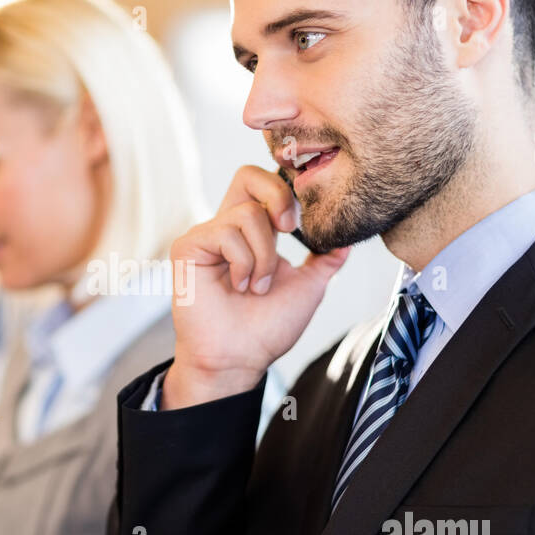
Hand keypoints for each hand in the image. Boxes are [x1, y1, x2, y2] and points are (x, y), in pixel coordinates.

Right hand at [164, 164, 350, 407]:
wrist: (239, 359)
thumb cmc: (267, 329)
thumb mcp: (308, 286)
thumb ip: (326, 259)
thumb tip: (347, 239)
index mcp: (254, 233)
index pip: (266, 185)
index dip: (288, 191)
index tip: (303, 226)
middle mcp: (229, 228)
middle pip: (248, 174)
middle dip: (278, 195)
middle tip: (290, 228)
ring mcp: (207, 236)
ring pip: (247, 213)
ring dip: (265, 255)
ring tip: (258, 287)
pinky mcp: (188, 247)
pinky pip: (225, 233)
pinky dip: (244, 263)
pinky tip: (239, 287)